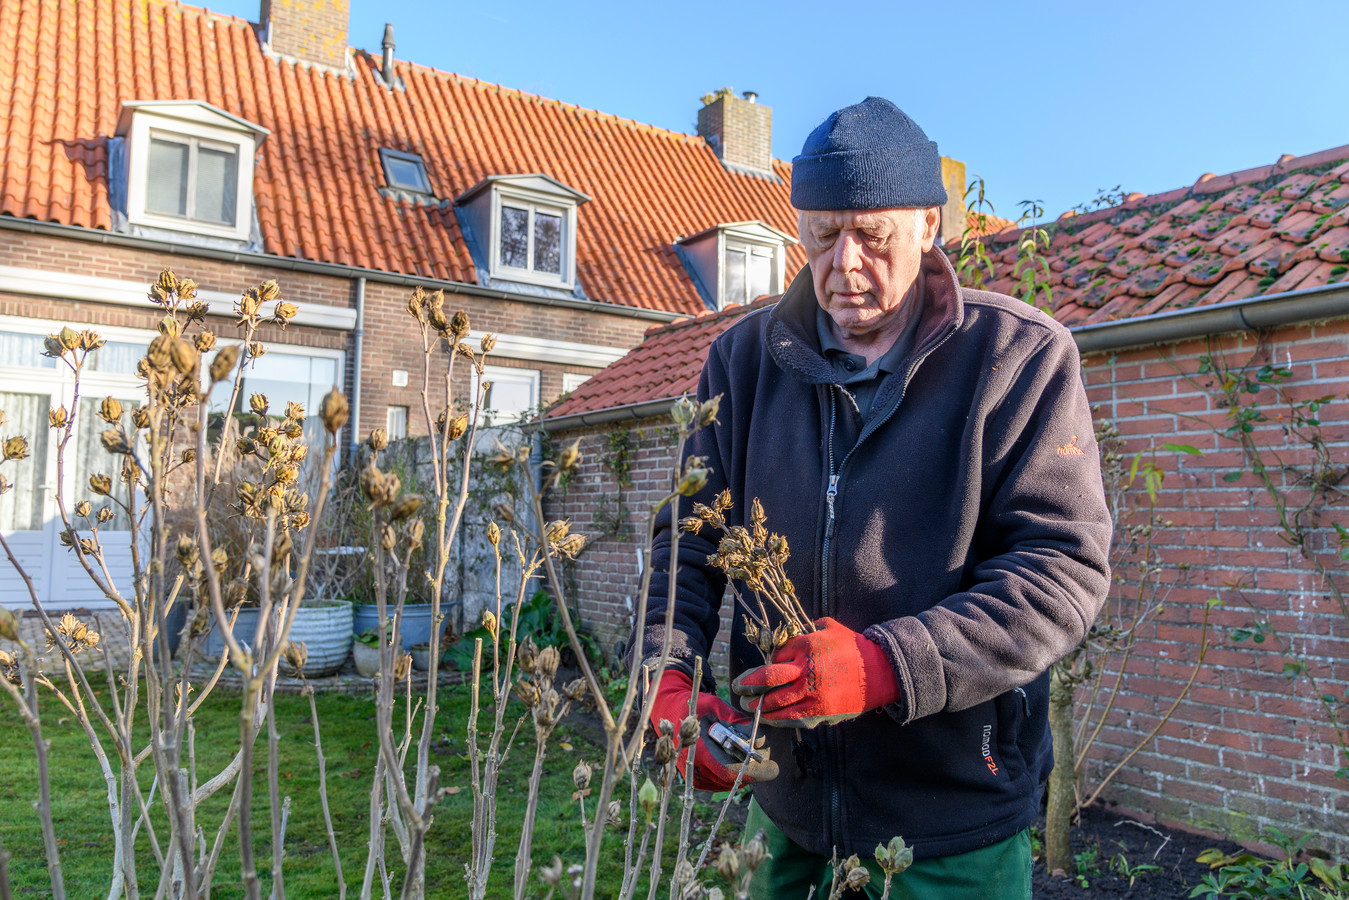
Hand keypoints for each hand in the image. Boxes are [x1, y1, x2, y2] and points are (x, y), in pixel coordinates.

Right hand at [648, 668, 777, 791]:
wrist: (670, 713)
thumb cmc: (695, 706)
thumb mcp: (717, 707)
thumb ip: (738, 723)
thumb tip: (759, 740)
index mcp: (699, 753)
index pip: (732, 771)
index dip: (755, 772)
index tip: (773, 768)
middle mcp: (697, 772)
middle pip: (736, 778)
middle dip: (754, 767)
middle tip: (762, 752)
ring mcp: (698, 779)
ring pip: (732, 782)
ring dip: (744, 769)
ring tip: (741, 749)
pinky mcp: (701, 782)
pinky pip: (725, 781)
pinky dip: (734, 770)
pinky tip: (731, 755)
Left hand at [731, 617, 900, 727]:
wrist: (879, 672)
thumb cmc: (853, 648)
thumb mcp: (829, 628)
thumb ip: (807, 628)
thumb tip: (787, 634)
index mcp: (806, 645)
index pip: (774, 655)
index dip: (763, 664)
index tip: (756, 670)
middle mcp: (806, 668)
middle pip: (767, 677)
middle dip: (748, 684)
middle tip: (737, 687)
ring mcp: (812, 691)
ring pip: (776, 701)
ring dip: (758, 705)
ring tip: (748, 706)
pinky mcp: (820, 711)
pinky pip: (791, 717)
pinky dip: (776, 718)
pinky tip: (767, 718)